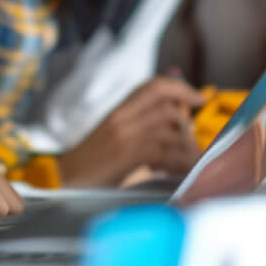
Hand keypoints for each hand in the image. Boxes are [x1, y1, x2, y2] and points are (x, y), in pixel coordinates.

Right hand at [58, 77, 204, 186]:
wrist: (67, 179)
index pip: (155, 86)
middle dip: (188, 125)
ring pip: (171, 131)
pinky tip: (177, 172)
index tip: (198, 98)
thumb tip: (181, 120)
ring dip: (186, 148)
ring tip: (186, 162)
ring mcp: (125, 136)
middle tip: (191, 141)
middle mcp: (123, 117)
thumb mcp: (116, 134)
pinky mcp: (128, 156)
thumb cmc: (94, 161)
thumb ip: (143, 123)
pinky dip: (178, 163)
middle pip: (168, 108)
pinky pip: (166, 154)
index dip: (181, 88)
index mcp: (120, 109)